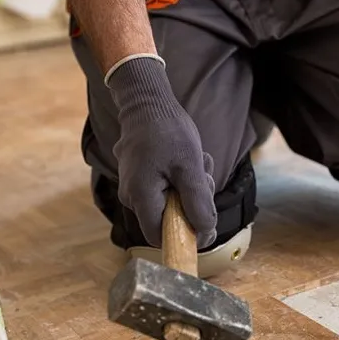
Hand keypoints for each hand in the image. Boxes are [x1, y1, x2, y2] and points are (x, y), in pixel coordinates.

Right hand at [108, 57, 216, 248]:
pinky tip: (189, 159)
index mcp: (140, 197)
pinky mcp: (142, 179)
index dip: (185, 235)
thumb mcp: (190, 168)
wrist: (147, 101)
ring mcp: (135, 188)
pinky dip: (184, 179)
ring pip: (173, 203)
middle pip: (170, 220)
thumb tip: (205, 234)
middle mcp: (132, 197)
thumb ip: (198, 204)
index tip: (206, 221)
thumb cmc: (167, 130)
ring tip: (197, 161)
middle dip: (194, 203)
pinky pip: (168, 190)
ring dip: (193, 187)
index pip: (160, 238)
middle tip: (204, 176)